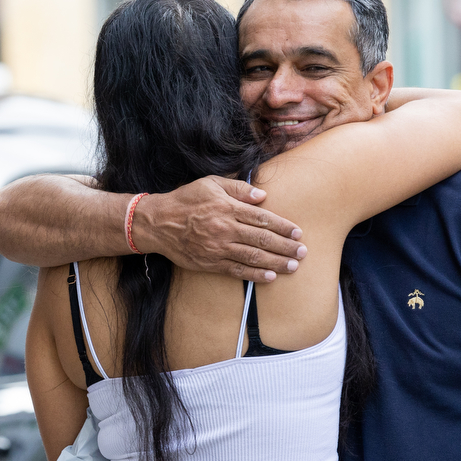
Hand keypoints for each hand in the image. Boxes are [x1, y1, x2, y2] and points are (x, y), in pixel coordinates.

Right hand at [130, 175, 306, 281]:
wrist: (158, 223)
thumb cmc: (185, 200)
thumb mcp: (211, 183)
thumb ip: (238, 188)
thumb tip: (262, 196)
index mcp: (228, 208)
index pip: (263, 219)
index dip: (283, 226)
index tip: (297, 233)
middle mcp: (226, 228)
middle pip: (263, 239)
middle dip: (285, 247)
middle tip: (302, 252)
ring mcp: (218, 248)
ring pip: (253, 256)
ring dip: (276, 262)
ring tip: (293, 266)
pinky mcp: (210, 263)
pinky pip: (237, 270)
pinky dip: (255, 274)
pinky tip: (270, 277)